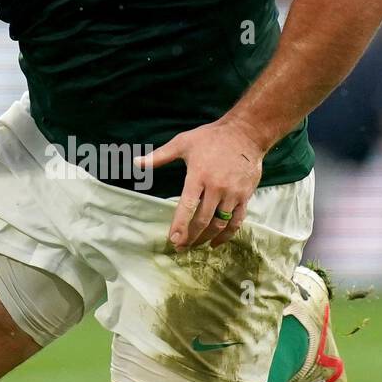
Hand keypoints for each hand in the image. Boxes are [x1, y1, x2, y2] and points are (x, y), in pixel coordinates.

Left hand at [133, 117, 266, 249]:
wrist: (246, 133)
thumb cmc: (211, 137)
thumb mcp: (183, 142)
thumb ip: (159, 156)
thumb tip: (136, 162)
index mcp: (198, 175)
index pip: (187, 206)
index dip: (179, 225)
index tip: (172, 240)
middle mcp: (216, 187)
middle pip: (202, 220)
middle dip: (190, 237)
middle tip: (180, 247)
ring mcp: (232, 193)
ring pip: (219, 223)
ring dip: (206, 238)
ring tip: (195, 246)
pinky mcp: (245, 196)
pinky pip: (236, 221)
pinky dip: (227, 235)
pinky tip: (216, 242)